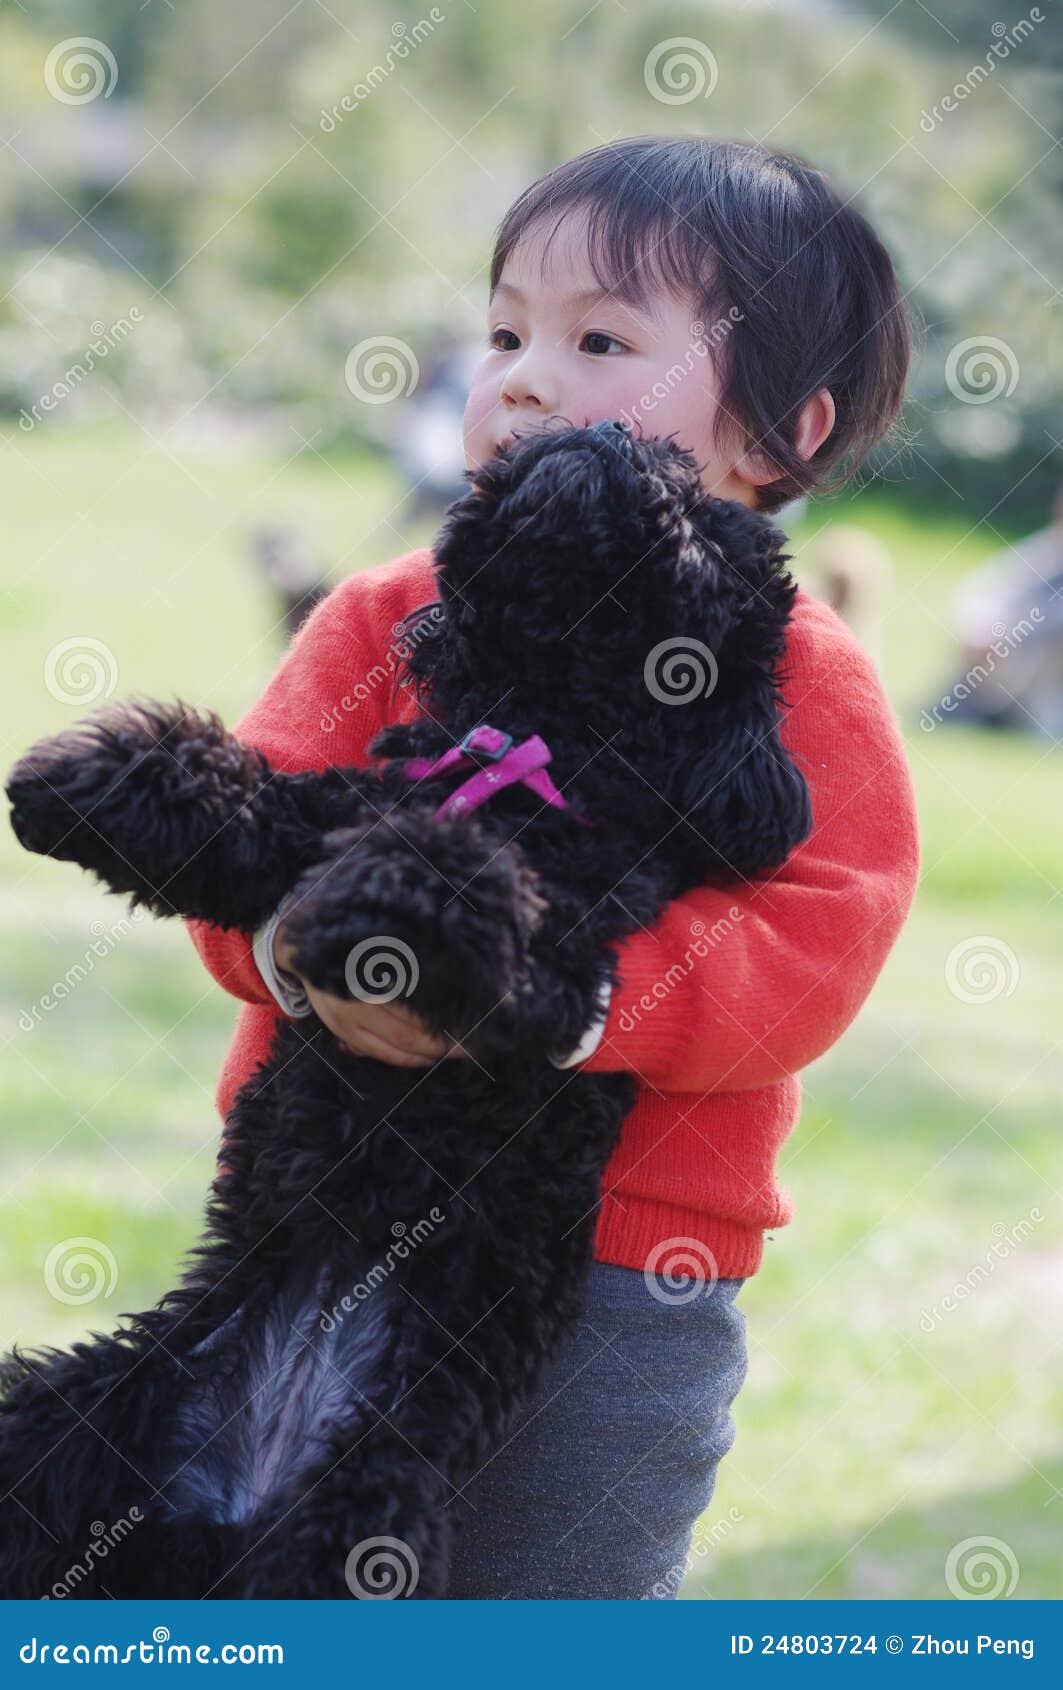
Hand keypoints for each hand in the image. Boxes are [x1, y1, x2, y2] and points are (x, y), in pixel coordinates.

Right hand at [275, 921, 468, 1067]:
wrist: (304, 942)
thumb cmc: (361, 936)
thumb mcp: (389, 937)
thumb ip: (420, 955)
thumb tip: (467, 972)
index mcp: (378, 966)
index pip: (423, 1003)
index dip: (453, 1014)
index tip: (482, 1019)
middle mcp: (360, 994)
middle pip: (414, 1030)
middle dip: (449, 1042)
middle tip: (477, 1046)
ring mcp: (347, 1017)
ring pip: (399, 1047)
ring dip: (432, 1054)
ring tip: (459, 1053)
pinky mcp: (340, 1030)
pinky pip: (380, 1054)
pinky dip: (408, 1059)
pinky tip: (428, 1057)